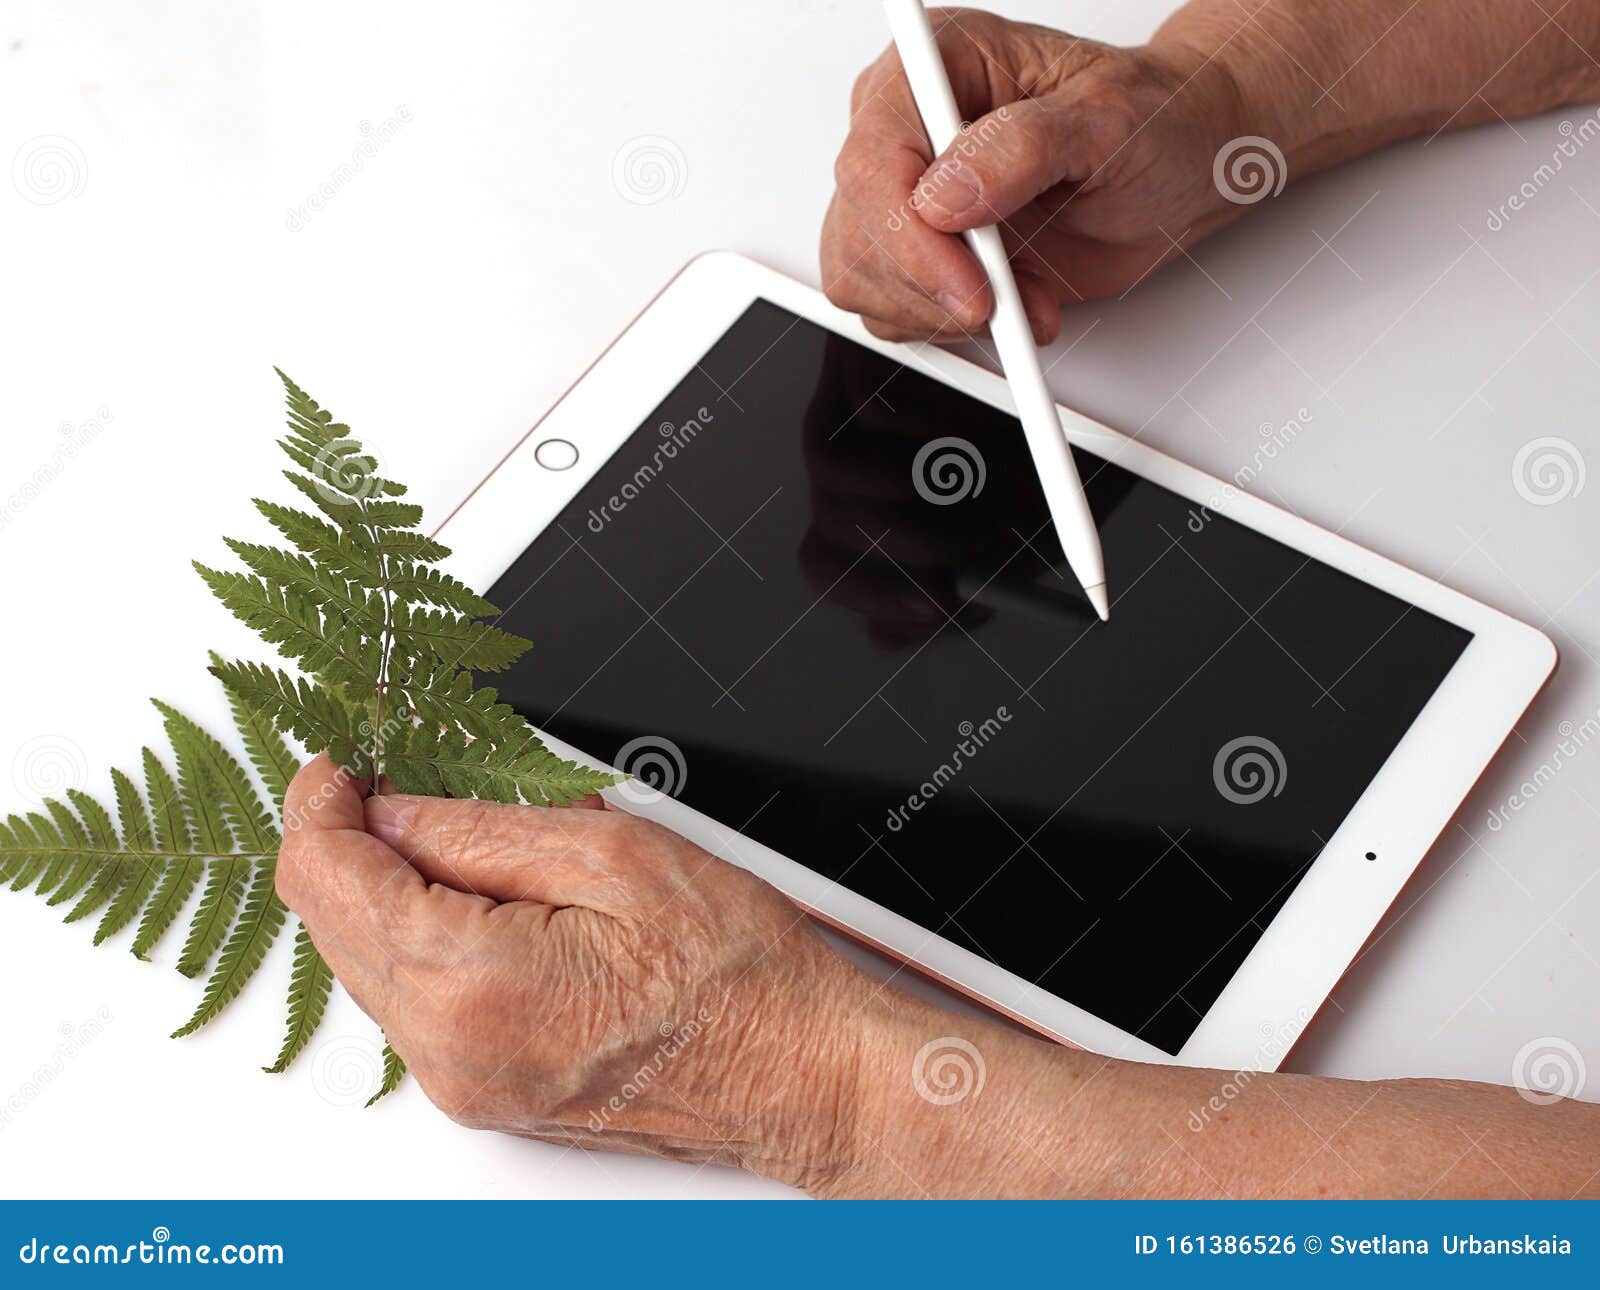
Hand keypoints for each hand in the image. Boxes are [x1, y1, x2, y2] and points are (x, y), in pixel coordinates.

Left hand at [275, 754, 874, 1188]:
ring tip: (460, 833)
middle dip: (351, 843)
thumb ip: (478, 830)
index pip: (327, 882)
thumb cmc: (737, 974)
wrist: (799, 1072)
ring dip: (387, 891)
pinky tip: (481, 896)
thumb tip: (393, 809)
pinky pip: (415, 1003)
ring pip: (369, 966)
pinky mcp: (487, 1094)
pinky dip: (423, 939)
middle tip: (399, 778)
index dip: (319, 805)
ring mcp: (465, 1085)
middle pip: (332, 928)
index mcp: (471, 986)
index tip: (338, 763)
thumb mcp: (611, 856)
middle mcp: (450, 1054)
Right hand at [820, 6, 1246, 340]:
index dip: (906, 232)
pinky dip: (946, 327)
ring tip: (1023, 299)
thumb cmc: (1152, 122)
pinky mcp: (923, 253)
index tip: (969, 284)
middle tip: (1002, 302)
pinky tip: (1007, 308)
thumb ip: (1024, 148)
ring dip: (939, 311)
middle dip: (927, 283)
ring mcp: (910, 195)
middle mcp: (910, 127)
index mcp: (938, 66)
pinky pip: (892, 309)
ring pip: (861, 276)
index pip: (872, 156)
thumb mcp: (1107, 118)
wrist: (1180, 169)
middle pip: (858, 227)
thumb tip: (945, 194)